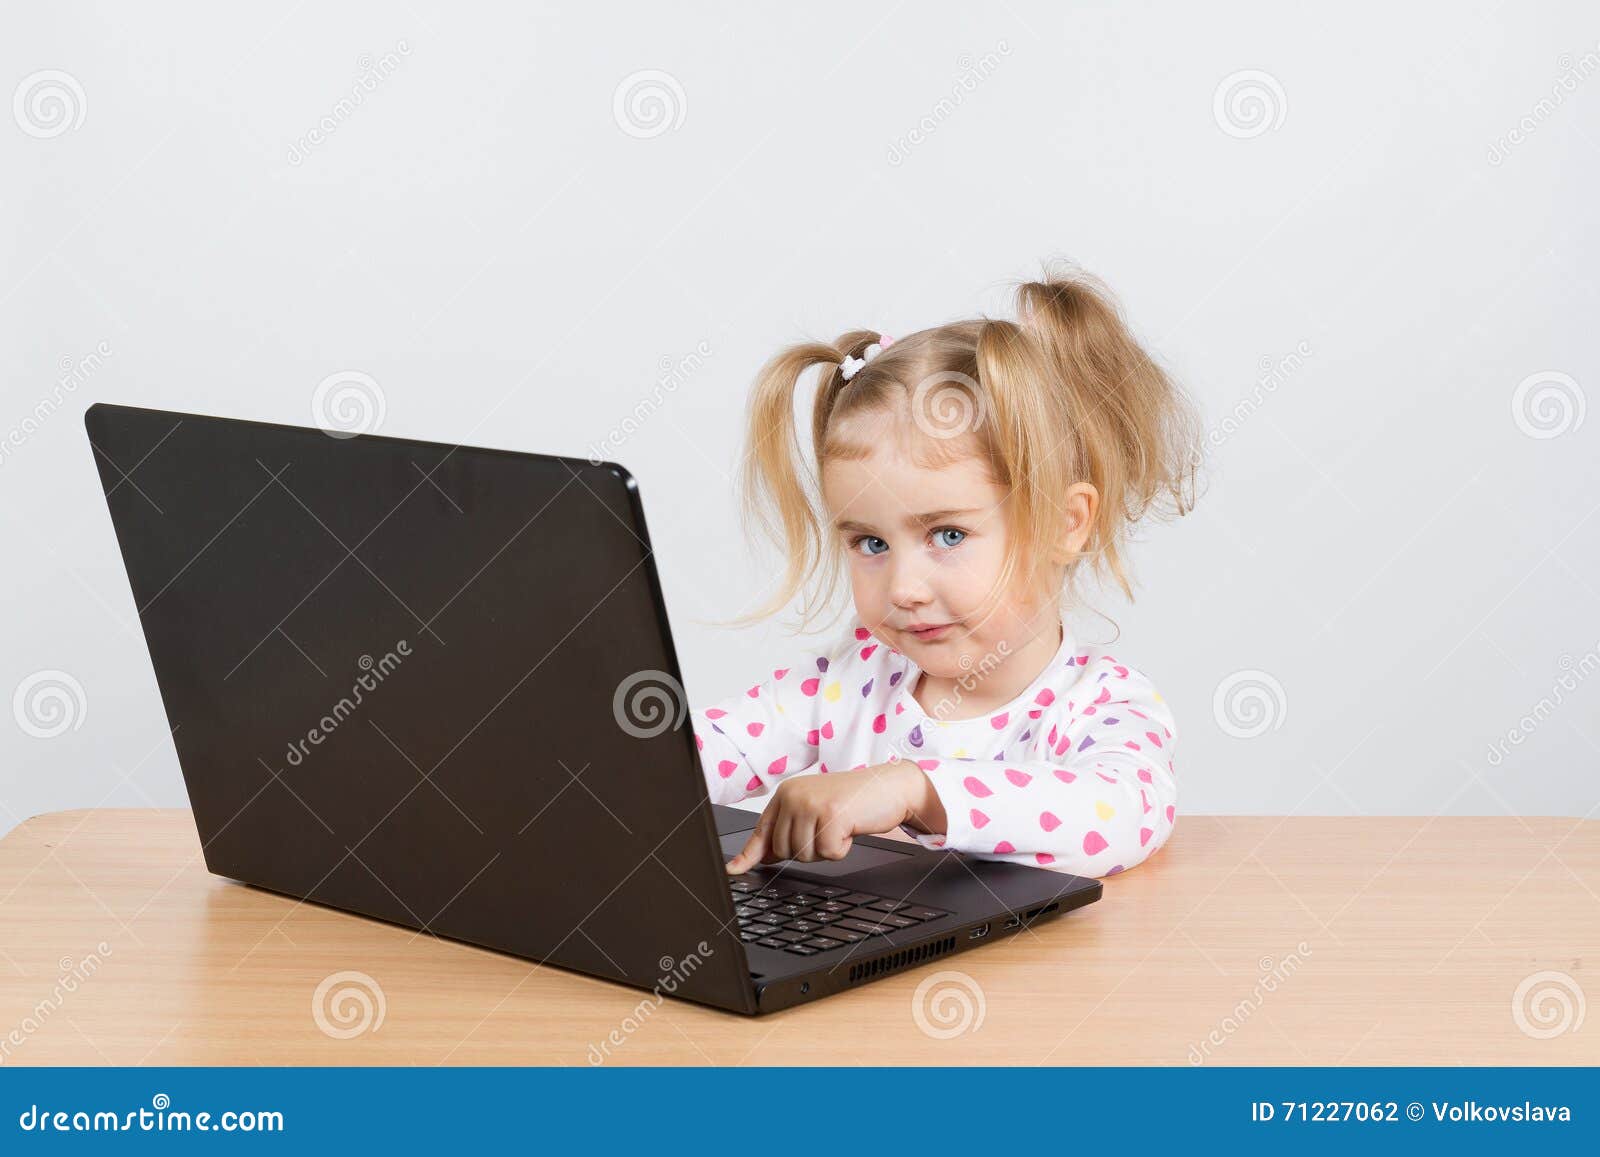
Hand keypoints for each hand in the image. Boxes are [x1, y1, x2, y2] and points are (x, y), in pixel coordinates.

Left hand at [724, 760, 944, 872]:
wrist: (888, 787)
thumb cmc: (853, 801)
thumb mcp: (814, 812)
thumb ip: (788, 831)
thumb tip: (761, 857)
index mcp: (786, 793)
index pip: (762, 831)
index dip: (748, 855)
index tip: (734, 870)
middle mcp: (794, 796)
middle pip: (785, 850)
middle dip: (808, 850)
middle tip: (828, 829)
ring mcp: (811, 805)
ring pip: (805, 855)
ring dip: (826, 849)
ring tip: (839, 826)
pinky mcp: (831, 816)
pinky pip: (829, 854)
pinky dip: (843, 849)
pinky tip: (850, 828)